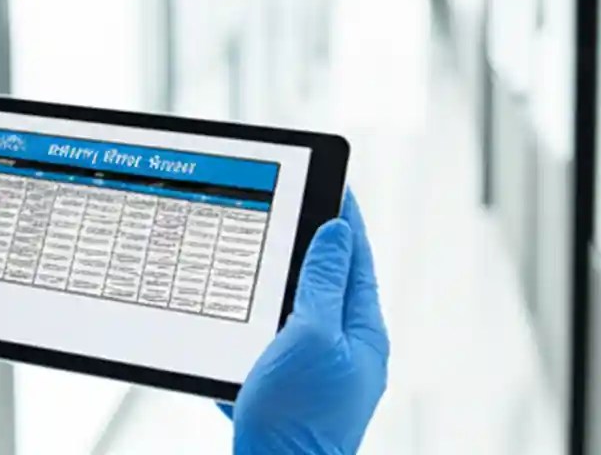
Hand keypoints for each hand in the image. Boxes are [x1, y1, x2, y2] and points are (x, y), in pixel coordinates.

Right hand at [223, 190, 388, 454]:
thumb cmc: (298, 420)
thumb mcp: (311, 337)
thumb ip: (323, 284)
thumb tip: (337, 233)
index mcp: (361, 333)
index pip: (356, 258)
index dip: (345, 218)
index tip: (335, 181)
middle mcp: (347, 352)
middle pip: (330, 283)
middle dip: (311, 245)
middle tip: (295, 205)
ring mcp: (320, 375)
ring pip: (299, 314)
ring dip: (279, 284)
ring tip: (262, 254)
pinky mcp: (290, 394)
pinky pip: (274, 348)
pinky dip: (257, 328)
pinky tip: (238, 320)